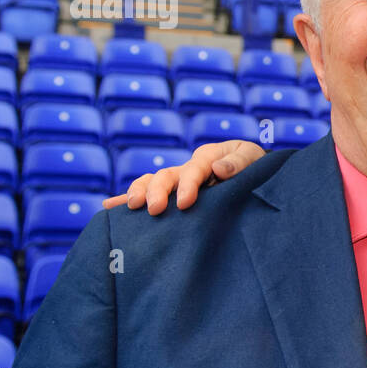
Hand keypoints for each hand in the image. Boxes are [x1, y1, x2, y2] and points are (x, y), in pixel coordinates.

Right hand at [102, 141, 266, 215]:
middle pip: (165, 175)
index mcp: (208, 157)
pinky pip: (147, 194)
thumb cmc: (257, 166)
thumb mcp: (254, 159)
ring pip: (151, 182)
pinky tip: (109, 207)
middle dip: (157, 191)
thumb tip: (218, 169)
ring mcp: (178, 181)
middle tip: (154, 210)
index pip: (194, 169)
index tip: (184, 203)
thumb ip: (239, 163)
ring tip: (132, 208)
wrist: (257, 172)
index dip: (188, 185)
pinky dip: (126, 199)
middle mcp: (189, 167)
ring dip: (139, 192)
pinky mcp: (174, 193)